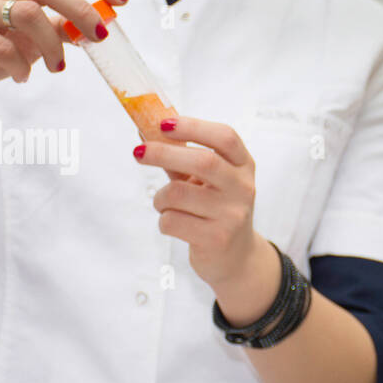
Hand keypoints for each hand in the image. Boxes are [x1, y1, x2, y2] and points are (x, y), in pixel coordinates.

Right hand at [0, 0, 127, 111]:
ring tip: (56, 68)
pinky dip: (20, 65)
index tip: (122, 1)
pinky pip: (0, 46)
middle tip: (99, 38)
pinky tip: (23, 77)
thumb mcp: (36, 42)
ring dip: (52, 45)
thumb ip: (62, 30)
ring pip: (26, 12)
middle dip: (81, 10)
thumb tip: (99, 28)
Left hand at [134, 117, 277, 323]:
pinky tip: (174, 224)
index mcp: (243, 166)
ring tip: (164, 204)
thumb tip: (144, 129)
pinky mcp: (217, 239)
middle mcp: (243, 188)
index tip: (164, 124)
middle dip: (163, 153)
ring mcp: (232, 215)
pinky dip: (164, 220)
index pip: (225, 138)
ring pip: (178, 194)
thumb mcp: (206, 180)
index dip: (194, 127)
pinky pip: (173, 221)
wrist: (236, 257)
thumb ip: (181, 155)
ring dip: (160, 198)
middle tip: (138, 152)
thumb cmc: (214, 209)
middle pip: (202, 161)